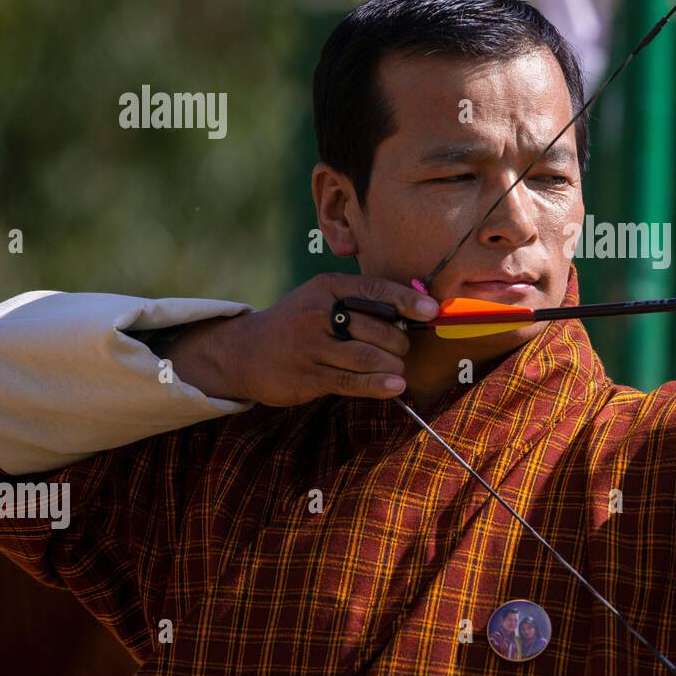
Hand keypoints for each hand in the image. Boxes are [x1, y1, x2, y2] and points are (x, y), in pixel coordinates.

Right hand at [158, 273, 438, 405]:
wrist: (243, 351)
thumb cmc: (297, 324)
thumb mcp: (322, 299)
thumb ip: (361, 302)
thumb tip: (416, 308)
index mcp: (327, 288)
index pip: (375, 290)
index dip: (407, 300)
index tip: (432, 310)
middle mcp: (319, 313)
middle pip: (378, 328)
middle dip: (400, 342)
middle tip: (402, 350)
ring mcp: (312, 346)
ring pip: (369, 356)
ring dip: (393, 365)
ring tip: (397, 369)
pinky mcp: (308, 376)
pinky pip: (352, 381)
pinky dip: (379, 385)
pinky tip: (396, 387)